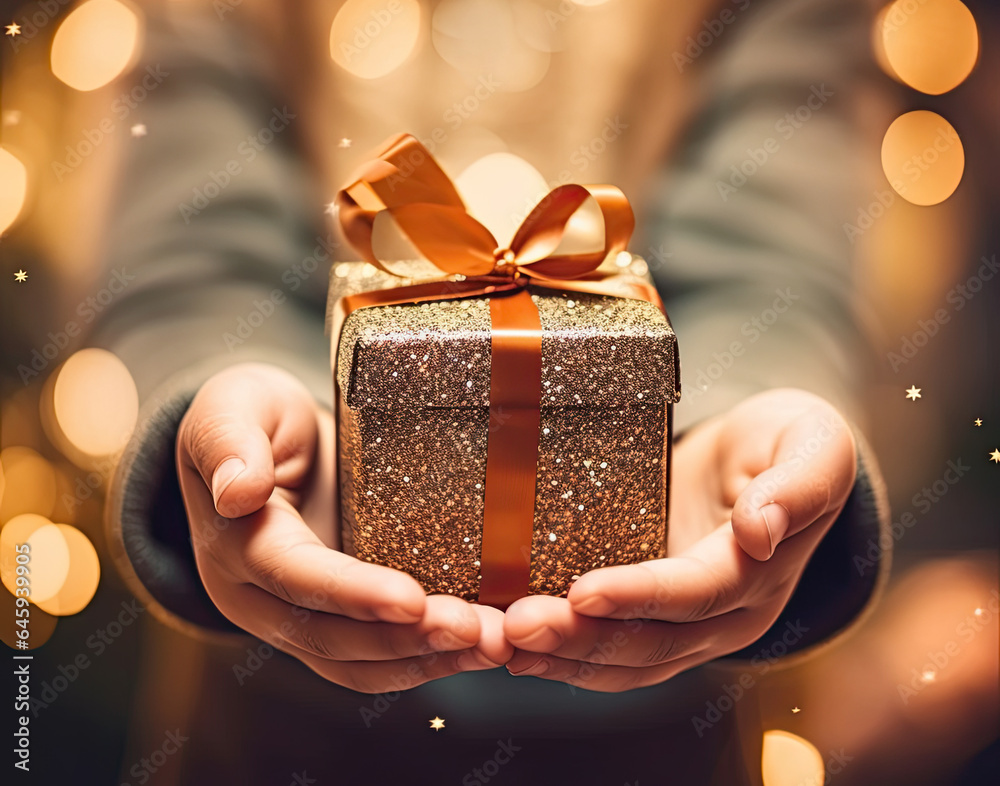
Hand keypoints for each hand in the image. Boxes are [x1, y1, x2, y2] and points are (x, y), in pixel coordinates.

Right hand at [177, 363, 510, 692]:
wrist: (268, 441)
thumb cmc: (253, 412)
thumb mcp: (234, 404)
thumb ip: (228, 440)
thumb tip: (237, 492)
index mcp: (235, 544)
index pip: (295, 578)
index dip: (353, 594)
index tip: (413, 600)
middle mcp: (260, 597)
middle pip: (331, 637)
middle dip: (405, 640)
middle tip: (475, 631)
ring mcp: (297, 618)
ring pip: (357, 664)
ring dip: (426, 661)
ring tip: (491, 647)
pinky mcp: (336, 620)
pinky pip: (376, 658)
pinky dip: (426, 660)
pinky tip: (477, 648)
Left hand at [504, 388, 855, 690]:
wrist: (768, 463)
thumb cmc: (786, 440)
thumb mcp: (813, 442)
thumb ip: (800, 483)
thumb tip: (762, 530)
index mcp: (761, 572)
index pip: (697, 593)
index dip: (641, 596)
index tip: (583, 590)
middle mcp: (726, 617)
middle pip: (652, 643)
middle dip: (580, 639)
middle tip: (515, 627)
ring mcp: (689, 628)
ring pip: (624, 663)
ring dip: (559, 660)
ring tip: (500, 644)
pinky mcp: (652, 621)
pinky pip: (609, 654)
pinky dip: (560, 657)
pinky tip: (513, 649)